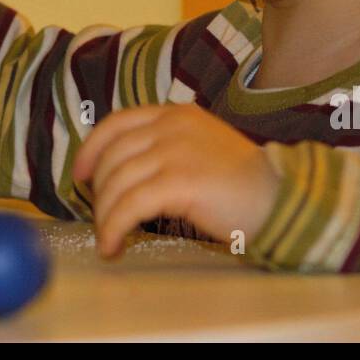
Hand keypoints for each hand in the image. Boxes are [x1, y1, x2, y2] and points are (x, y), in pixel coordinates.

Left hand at [71, 104, 281, 257]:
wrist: (279, 197)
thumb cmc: (243, 181)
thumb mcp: (201, 145)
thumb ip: (166, 145)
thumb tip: (124, 170)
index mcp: (176, 114)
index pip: (118, 123)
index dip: (91, 148)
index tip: (80, 174)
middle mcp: (171, 126)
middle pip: (112, 156)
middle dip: (98, 191)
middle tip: (101, 216)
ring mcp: (175, 151)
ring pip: (116, 183)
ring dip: (104, 216)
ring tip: (107, 238)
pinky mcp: (179, 181)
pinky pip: (129, 206)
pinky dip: (113, 228)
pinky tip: (113, 245)